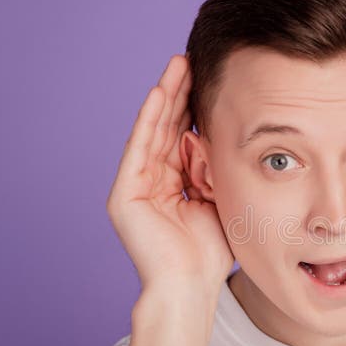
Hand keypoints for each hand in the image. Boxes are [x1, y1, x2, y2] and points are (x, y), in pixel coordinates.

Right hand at [106, 55, 233, 303]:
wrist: (192, 286)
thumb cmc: (211, 252)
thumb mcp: (220, 198)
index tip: (211, 78)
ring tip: (179, 64)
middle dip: (180, 93)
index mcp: (175, 184)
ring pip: (154, 131)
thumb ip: (215, 169)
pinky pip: (140, 148)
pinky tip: (160, 93)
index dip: (195, 107)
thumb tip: (216, 137)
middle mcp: (153, 181)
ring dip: (166, 97)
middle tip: (193, 59)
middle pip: (168, 128)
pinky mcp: (125, 195)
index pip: (184, 136)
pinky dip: (150, 120)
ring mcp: (137, 187)